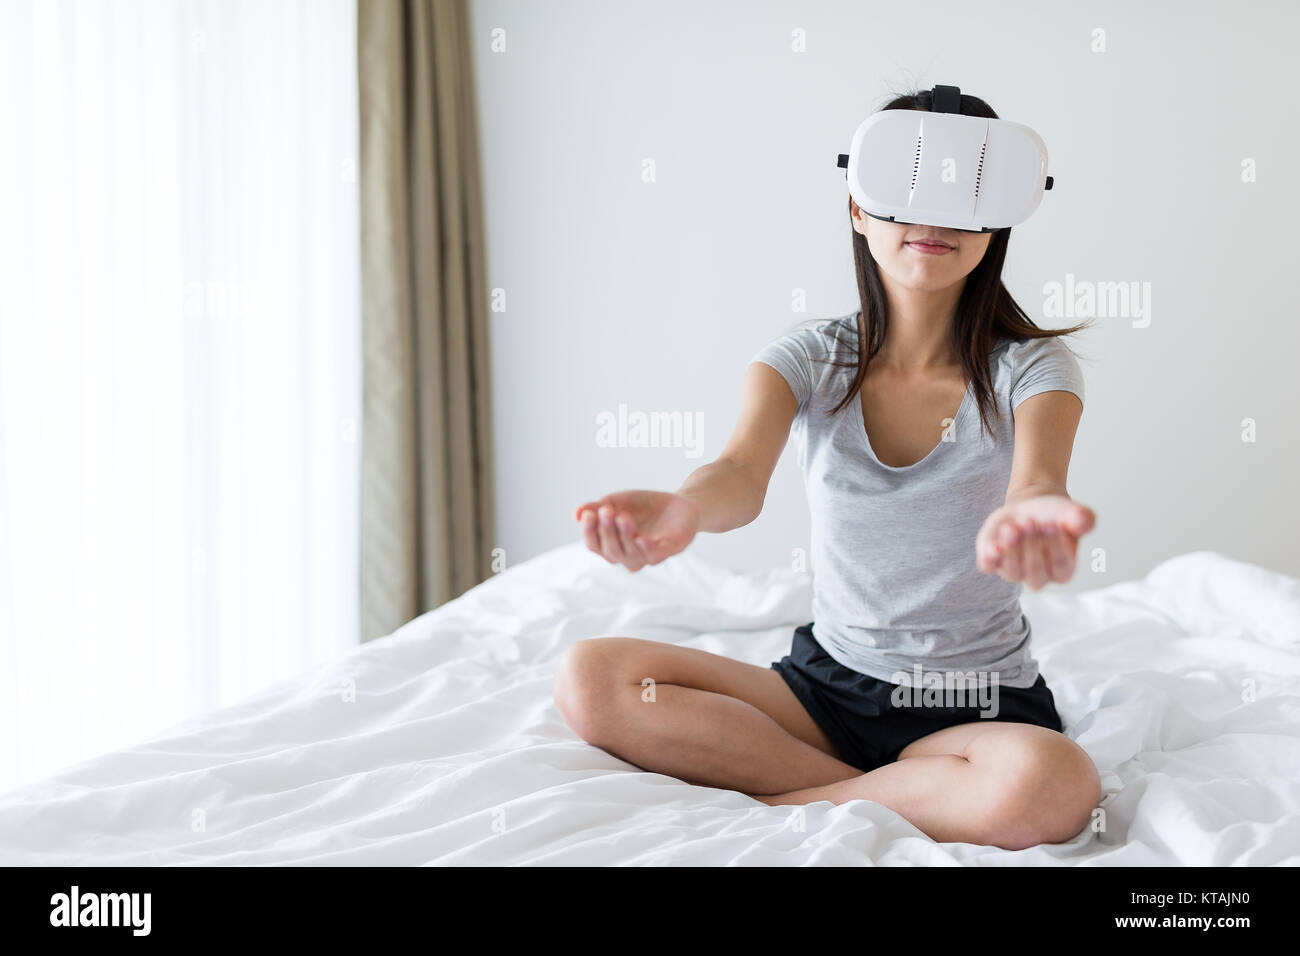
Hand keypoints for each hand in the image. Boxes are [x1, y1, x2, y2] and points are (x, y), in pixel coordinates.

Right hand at [574, 490, 700, 570]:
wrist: (678, 502)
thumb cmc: (644, 506)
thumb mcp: (619, 501)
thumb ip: (598, 507)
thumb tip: (576, 513)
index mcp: (612, 545)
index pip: (594, 545)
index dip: (589, 532)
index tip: (589, 514)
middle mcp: (628, 555)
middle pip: (611, 552)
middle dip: (607, 532)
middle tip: (607, 511)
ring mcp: (648, 556)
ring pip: (631, 558)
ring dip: (624, 538)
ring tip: (622, 517)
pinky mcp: (668, 550)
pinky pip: (655, 556)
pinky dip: (647, 549)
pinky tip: (641, 539)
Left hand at [975, 494, 1094, 590]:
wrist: (1031, 508)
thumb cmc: (1055, 516)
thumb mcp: (1073, 513)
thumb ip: (1083, 519)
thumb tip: (1081, 521)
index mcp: (1063, 570)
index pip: (1060, 566)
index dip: (1056, 546)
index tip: (1053, 524)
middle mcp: (1039, 577)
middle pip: (1035, 571)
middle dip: (1032, 546)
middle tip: (1031, 523)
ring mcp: (1014, 572)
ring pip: (1012, 572)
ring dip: (1012, 551)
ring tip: (1014, 527)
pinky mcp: (992, 561)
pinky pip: (989, 566)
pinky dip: (990, 559)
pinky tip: (993, 546)